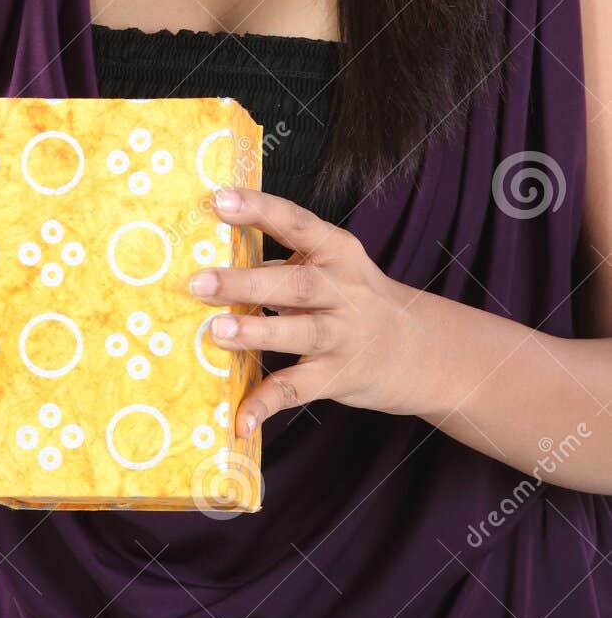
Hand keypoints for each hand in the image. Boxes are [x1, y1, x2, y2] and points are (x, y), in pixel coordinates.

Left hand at [189, 188, 438, 437]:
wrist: (417, 349)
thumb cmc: (351, 297)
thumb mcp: (330, 267)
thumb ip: (282, 260)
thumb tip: (214, 254)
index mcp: (337, 251)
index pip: (297, 223)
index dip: (258, 209)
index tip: (219, 198)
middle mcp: (344, 290)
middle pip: (296, 283)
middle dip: (246, 282)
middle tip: (199, 282)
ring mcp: (343, 335)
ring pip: (300, 333)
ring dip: (257, 332)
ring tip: (216, 332)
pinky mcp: (337, 377)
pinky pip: (297, 390)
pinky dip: (266, 404)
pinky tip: (239, 419)